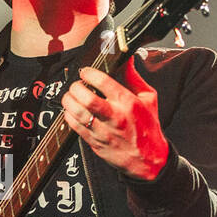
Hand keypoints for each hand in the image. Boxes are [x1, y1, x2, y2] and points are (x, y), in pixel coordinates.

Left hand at [61, 58, 169, 180]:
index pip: (104, 82)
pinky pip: (75, 126)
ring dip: (69, 101)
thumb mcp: (148, 98)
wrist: (147, 159)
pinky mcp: (94, 142)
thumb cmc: (147, 127)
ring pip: (78, 113)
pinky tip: (72, 110)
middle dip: (76, 87)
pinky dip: (68, 115)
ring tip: (71, 96)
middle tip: (76, 85)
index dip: (90, 73)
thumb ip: (133, 77)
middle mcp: (115, 117)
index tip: (85, 72)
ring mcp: (103, 131)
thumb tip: (126, 58)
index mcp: (128, 103)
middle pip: (87, 99)